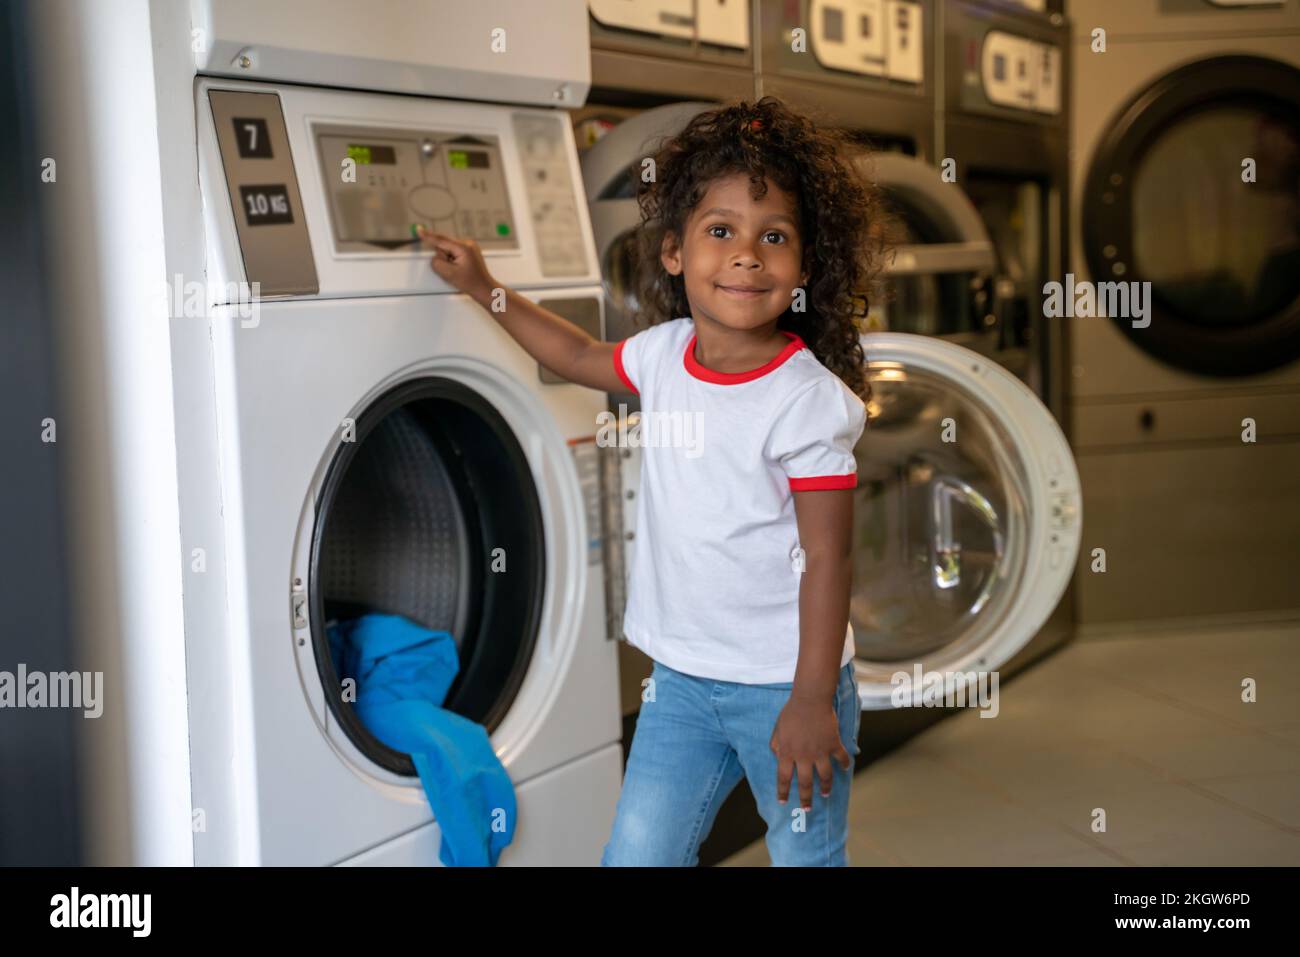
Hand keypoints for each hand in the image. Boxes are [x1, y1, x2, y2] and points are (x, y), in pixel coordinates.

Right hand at [417, 227, 497, 303]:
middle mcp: (468, 243)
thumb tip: (436, 255)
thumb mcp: (449, 274)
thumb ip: (437, 262)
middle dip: (444, 257)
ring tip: (458, 270)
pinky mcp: (469, 250)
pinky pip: (454, 251)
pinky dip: (452, 259)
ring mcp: (470, 246)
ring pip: (448, 248)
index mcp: (464, 248)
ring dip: (448, 259)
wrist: (484, 288)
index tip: (419, 229)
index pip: (441, 240)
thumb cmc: (471, 283)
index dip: (428, 236)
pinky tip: (460, 267)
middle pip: (445, 245)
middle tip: (453, 269)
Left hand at [769, 695, 851, 810]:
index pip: (783, 778)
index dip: (783, 791)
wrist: (810, 699)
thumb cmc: (791, 713)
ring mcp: (819, 752)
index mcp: (787, 753)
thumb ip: (776, 746)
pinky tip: (845, 768)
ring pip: (825, 776)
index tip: (783, 802)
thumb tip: (777, 758)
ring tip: (826, 794)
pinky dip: (844, 764)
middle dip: (806, 798)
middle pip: (805, 783)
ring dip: (826, 787)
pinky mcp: (833, 744)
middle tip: (807, 809)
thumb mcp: (777, 730)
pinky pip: (841, 758)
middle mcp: (803, 756)